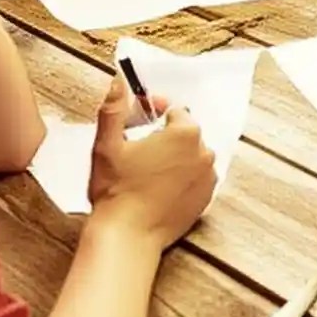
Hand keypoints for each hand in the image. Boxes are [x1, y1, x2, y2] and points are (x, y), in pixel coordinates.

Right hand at [88, 75, 216, 251]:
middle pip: (185, 133)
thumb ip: (114, 108)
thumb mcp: (107, 144)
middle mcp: (205, 153)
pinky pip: (195, 178)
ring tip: (146, 168)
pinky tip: (158, 186)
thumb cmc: (116, 190)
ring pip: (191, 156)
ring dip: (173, 156)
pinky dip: (181, 177)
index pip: (175, 110)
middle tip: (137, 145)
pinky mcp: (207, 198)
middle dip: (164, 134)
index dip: (154, 109)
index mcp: (185, 134)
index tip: (138, 116)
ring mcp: (209, 177)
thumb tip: (118, 81)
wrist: (129, 235)